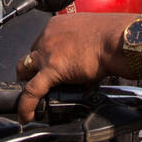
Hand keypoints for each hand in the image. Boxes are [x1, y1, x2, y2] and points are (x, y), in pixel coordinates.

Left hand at [15, 13, 133, 122]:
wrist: (118, 39)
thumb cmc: (113, 34)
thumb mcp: (89, 31)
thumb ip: (80, 42)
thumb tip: (85, 56)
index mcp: (56, 26)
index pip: (42, 42)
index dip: (43, 56)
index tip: (46, 64)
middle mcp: (48, 37)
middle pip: (30, 55)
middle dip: (30, 68)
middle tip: (35, 80)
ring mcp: (48, 53)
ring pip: (24, 70)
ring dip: (25, 83)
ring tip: (29, 97)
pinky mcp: (52, 70)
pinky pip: (32, 90)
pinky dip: (26, 104)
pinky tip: (27, 115)